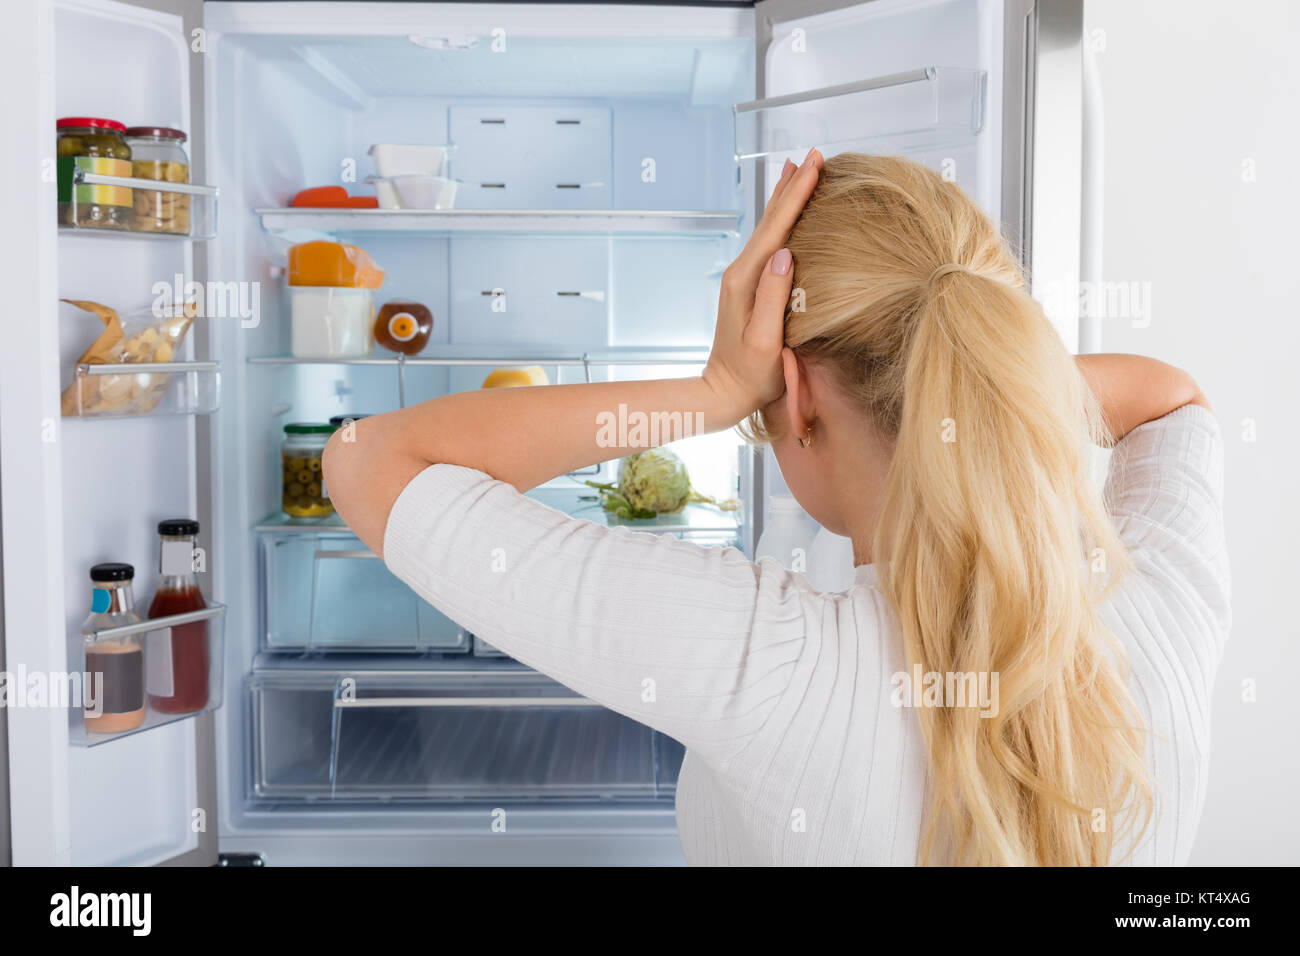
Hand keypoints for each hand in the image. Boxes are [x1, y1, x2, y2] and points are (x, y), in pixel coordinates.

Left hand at [703, 148, 823, 422]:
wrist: (724, 393)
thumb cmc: (751, 375)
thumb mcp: (764, 340)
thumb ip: (772, 297)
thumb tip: (785, 253)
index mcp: (746, 280)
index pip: (776, 228)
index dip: (796, 195)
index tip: (814, 165)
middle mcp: (741, 272)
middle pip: (770, 219)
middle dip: (793, 186)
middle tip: (813, 154)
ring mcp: (743, 278)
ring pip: (768, 227)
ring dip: (784, 198)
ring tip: (796, 170)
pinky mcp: (749, 286)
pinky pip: (768, 242)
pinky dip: (780, 220)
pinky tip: (785, 214)